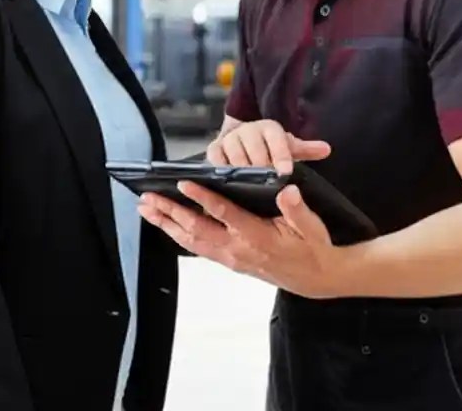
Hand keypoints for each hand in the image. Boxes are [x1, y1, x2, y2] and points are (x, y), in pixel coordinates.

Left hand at [138, 179, 348, 298]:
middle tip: (148, 197)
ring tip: (146, 209)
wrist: (315, 279)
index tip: (183, 183)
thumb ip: (297, 209)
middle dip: (170, 212)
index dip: (203, 197)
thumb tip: (288, 190)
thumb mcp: (312, 227)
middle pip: (197, 228)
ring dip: (167, 224)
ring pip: (191, 241)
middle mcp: (238, 248)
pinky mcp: (229, 261)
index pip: (224, 213)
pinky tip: (166, 225)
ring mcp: (231, 257)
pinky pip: (198, 248)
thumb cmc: (312, 247)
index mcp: (256, 235)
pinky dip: (178, 235)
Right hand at [208, 120, 330, 174]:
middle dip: (261, 167)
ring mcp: (230, 138)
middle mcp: (248, 130)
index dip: (281, 155)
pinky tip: (230, 185)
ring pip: (235, 154)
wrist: (243, 141)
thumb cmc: (269, 149)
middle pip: (254, 147)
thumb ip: (305, 150)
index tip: (285, 172)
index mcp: (269, 128)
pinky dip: (222, 170)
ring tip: (250, 188)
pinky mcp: (214, 148)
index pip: (276, 139)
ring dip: (243, 171)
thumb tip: (326, 149)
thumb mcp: (288, 148)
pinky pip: (216, 159)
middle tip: (268, 185)